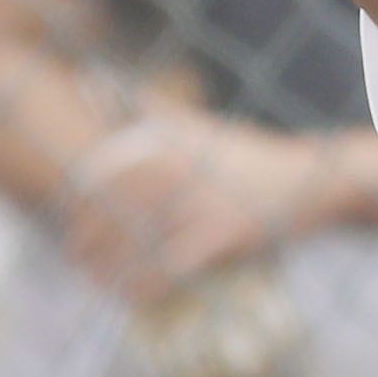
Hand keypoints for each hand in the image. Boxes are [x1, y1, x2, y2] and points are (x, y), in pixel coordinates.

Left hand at [59, 113, 333, 306]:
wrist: (306, 178)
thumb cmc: (244, 154)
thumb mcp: (196, 124)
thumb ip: (146, 108)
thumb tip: (93, 79)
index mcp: (170, 142)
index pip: (110, 173)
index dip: (84, 202)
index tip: (71, 224)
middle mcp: (181, 169)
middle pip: (119, 210)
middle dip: (93, 239)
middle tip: (78, 261)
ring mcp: (201, 202)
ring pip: (141, 241)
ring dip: (114, 267)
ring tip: (99, 284)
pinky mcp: (222, 234)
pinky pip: (173, 265)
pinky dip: (150, 285)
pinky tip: (136, 297)